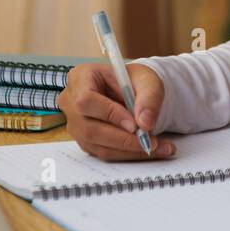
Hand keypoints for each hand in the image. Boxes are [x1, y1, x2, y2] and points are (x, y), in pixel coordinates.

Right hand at [57, 62, 176, 160]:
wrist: (134, 90)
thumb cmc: (135, 80)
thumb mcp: (147, 80)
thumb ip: (149, 98)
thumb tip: (145, 123)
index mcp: (81, 77)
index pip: (86, 100)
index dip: (110, 114)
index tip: (135, 124)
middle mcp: (71, 101)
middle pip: (89, 128)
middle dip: (123, 139)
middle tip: (150, 142)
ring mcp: (75, 123)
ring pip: (97, 145)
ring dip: (129, 150)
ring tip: (158, 148)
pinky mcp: (85, 140)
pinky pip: (103, 152)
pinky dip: (128, 154)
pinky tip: (149, 150)